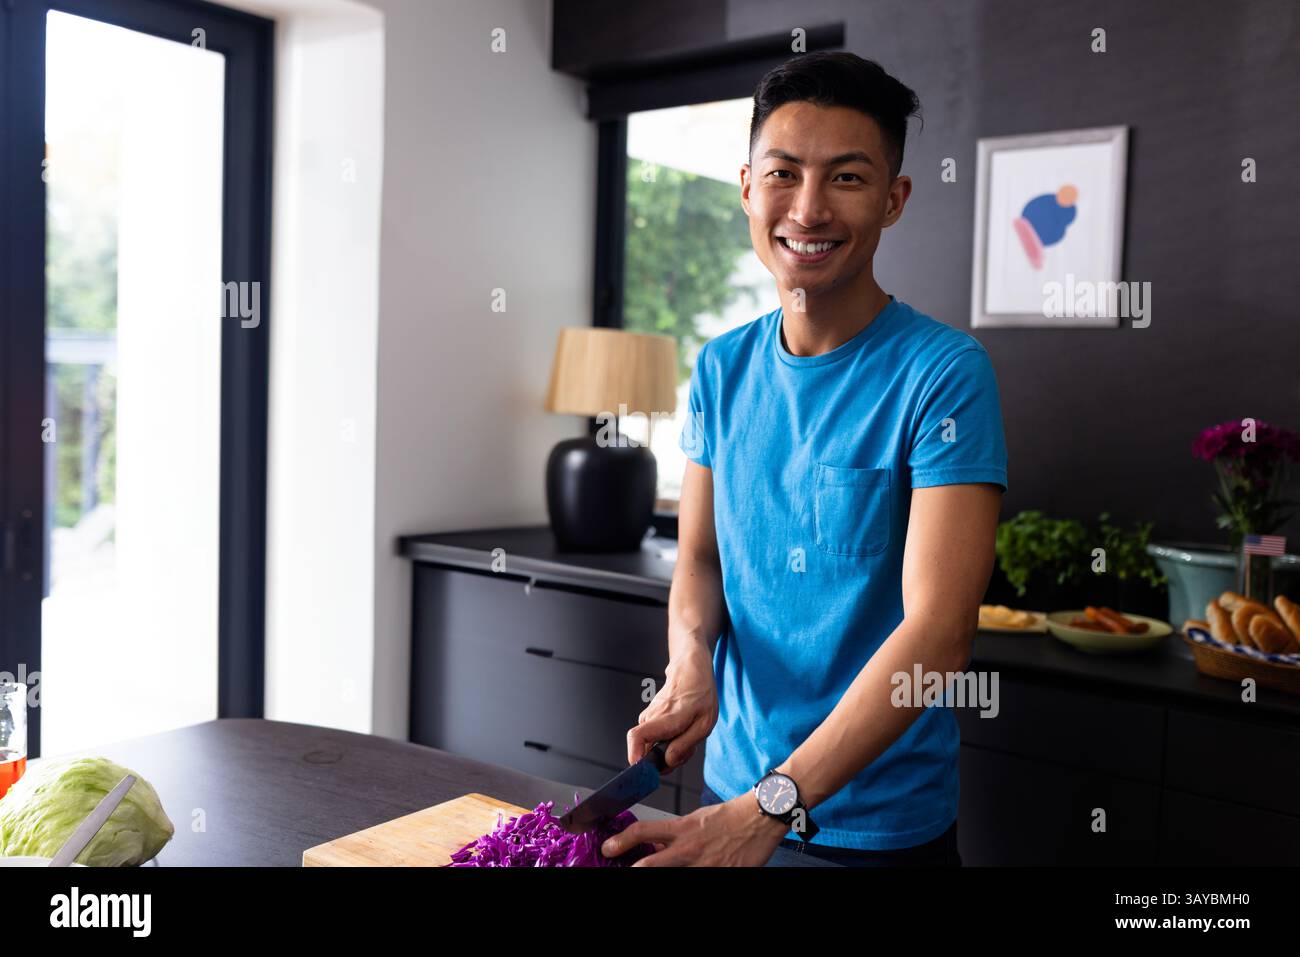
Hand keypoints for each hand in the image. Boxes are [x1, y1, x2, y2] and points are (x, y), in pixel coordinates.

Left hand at [601, 794, 788, 866]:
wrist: (760, 816)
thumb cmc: (730, 816)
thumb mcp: (696, 819)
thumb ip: (675, 834)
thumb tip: (655, 845)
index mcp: (682, 829)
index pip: (642, 831)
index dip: (620, 841)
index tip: (608, 847)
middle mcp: (688, 848)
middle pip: (649, 865)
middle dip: (632, 871)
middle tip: (621, 871)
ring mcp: (704, 864)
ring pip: (670, 876)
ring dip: (659, 876)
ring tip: (650, 874)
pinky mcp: (722, 874)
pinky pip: (698, 880)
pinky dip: (689, 878)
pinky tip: (689, 873)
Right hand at [627, 643, 717, 767]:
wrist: (691, 670)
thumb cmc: (700, 695)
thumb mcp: (704, 724)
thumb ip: (685, 745)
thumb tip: (667, 761)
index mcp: (666, 718)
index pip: (637, 737)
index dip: (634, 755)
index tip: (644, 768)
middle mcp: (651, 717)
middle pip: (647, 751)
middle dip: (665, 760)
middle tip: (686, 750)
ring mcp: (648, 716)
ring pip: (652, 746)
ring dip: (671, 749)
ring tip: (688, 734)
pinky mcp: (649, 718)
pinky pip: (655, 738)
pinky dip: (669, 741)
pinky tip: (682, 730)